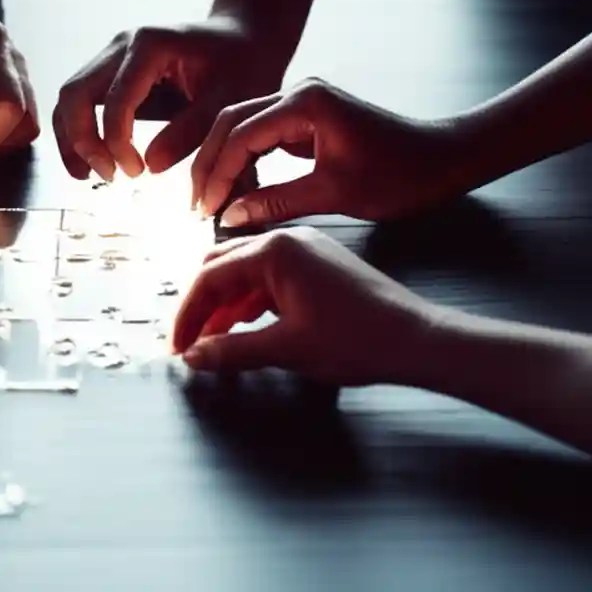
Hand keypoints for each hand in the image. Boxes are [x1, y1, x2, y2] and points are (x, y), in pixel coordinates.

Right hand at [53, 15, 286, 180]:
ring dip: (72, 138)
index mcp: (150, 45)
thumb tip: (152, 165)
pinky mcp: (111, 69)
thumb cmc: (243, 64)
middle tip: (106, 175)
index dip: (117, 142)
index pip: (115, 100)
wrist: (245, 34)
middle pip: (75, 93)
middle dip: (81, 140)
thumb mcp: (229, 100)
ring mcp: (112, 54)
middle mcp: (121, 44)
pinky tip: (92, 159)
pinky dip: (78, 130)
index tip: (136, 173)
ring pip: (69, 97)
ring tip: (87, 174)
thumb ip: (191, 131)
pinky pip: (80, 100)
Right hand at [172, 227, 436, 385]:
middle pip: (220, 266)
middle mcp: (286, 239)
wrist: (421, 339)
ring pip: (244, 273)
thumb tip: (192, 358)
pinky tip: (245, 329)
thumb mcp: (287, 348)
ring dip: (224, 306)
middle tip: (189, 343)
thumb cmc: (359, 340)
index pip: (208, 277)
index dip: (187, 316)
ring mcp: (304, 249)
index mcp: (274, 251)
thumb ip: (232, 351)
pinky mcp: (319, 263)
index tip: (176, 348)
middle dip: (201, 305)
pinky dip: (250, 302)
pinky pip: (269, 277)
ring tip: (213, 343)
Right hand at [190, 78, 462, 227]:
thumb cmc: (401, 175)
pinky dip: (245, 160)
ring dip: (223, 162)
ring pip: (241, 127)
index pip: (240, 136)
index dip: (217, 175)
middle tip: (195, 205)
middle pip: (231, 123)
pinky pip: (262, 134)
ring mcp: (302, 101)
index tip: (204, 210)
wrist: (445, 159)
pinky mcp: (307, 116)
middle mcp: (299, 93)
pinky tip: (235, 189)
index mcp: (306, 103)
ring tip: (208, 200)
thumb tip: (228, 217)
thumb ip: (276, 203)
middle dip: (209, 164)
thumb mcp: (334, 193)